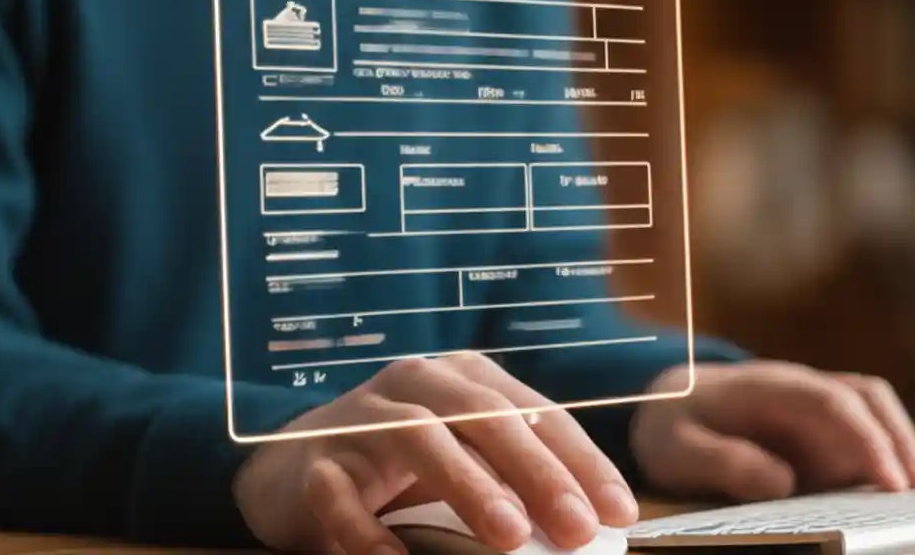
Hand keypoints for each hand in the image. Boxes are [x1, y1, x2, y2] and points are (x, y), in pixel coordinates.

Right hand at [233, 353, 638, 553]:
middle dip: (537, 472)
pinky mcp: (315, 460)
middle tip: (576, 527)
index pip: (538, 414)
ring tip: (509, 535)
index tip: (619, 511)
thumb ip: (517, 481)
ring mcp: (362, 416)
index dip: (581, 461)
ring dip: (467, 485)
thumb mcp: (469, 462)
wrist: (296, 467)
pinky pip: (339, 492)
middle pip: (485, 417)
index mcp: (467, 378)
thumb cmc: (403, 468)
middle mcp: (418, 383)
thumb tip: (590, 527)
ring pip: (418, 438)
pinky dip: (366, 528)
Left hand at [631, 361, 914, 500]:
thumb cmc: (673, 424)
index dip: (863, 437)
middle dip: (899, 442)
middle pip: (868, 402)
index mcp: (771, 386)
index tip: (887, 478)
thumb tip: (782, 481)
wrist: (667, 405)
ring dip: (913, 450)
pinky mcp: (829, 436)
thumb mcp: (678, 446)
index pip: (830, 403)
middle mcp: (806, 391)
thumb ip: (723, 460)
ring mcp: (822, 412)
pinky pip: (879, 439)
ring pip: (882, 417)